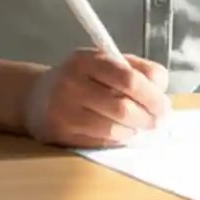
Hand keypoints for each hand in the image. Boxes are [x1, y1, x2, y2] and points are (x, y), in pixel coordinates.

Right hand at [23, 48, 171, 147]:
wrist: (35, 95)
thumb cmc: (82, 78)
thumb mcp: (106, 63)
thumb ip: (136, 70)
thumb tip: (161, 90)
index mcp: (89, 59)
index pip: (129, 78)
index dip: (153, 95)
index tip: (165, 105)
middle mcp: (73, 82)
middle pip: (122, 106)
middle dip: (148, 117)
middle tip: (159, 122)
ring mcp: (63, 109)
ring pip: (112, 127)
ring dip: (134, 131)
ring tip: (140, 128)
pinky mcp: (58, 133)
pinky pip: (98, 140)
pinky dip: (117, 139)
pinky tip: (121, 134)